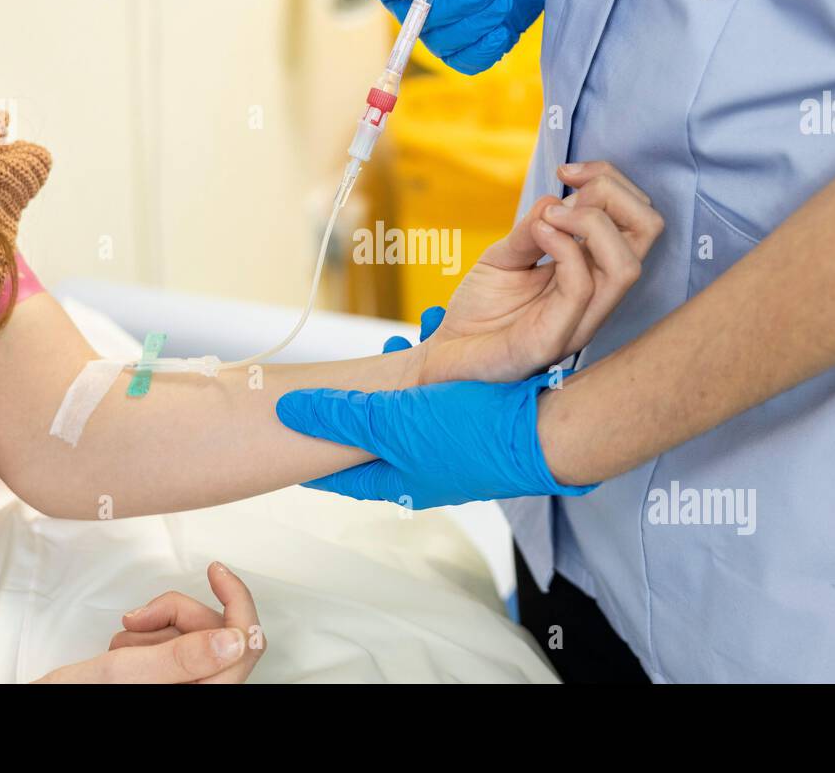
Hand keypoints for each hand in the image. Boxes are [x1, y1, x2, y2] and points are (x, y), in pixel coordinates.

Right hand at [33, 562, 264, 683]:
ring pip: (192, 635)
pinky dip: (146, 640)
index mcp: (202, 697)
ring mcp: (187, 687)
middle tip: (137, 618)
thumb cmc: (74, 697)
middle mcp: (201, 693)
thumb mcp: (123, 674)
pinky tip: (122, 654)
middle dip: (174, 614)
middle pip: (215, 632)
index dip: (236, 599)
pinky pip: (174, 646)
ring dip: (154, 630)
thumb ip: (182, 657)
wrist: (45, 706)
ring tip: (120, 649)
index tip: (213, 571)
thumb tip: (235, 639)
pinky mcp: (172, 681)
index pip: (246, 642)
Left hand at [277, 369, 593, 508]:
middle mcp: (430, 473)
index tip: (296, 461)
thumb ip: (340, 415)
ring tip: (390, 354)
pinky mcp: (484, 430)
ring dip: (398, 391)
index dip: (320, 469)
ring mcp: (459, 453)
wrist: (544, 432)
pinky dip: (430, 384)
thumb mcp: (392, 420)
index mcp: (403, 482)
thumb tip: (290, 410)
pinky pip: (443, 405)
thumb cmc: (471, 433)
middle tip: (340, 397)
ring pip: (414, 422)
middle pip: (380, 448)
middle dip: (360, 418)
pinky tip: (434, 361)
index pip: (348, 480)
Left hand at [416, 161, 662, 384]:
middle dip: (613, 193)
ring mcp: (580, 321)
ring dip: (590, 222)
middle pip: (648, 233)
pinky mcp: (554, 341)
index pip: (636, 220)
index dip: (611, 182)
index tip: (567, 171)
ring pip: (627, 265)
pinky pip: (582, 287)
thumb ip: (533, 228)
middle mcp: (597, 297)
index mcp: (593, 273)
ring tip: (551, 216)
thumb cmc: (479, 312)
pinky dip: (562, 247)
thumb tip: (557, 199)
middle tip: (568, 187)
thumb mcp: (504, 256)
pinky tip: (535, 234)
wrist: (445, 356)